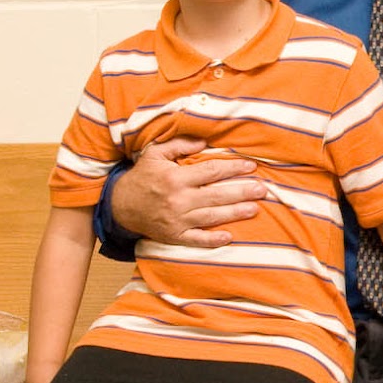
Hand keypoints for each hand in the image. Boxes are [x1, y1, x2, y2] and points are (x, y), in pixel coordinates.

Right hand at [113, 137, 266, 247]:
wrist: (120, 207)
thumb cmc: (142, 177)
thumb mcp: (154, 154)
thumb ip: (179, 145)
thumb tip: (205, 142)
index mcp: (175, 177)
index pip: (210, 171)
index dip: (233, 168)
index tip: (251, 166)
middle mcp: (178, 200)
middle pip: (216, 195)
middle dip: (242, 192)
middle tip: (263, 189)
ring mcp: (177, 220)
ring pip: (211, 216)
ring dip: (235, 213)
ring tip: (255, 209)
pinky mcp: (175, 236)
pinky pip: (197, 240)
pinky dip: (213, 240)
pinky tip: (230, 237)